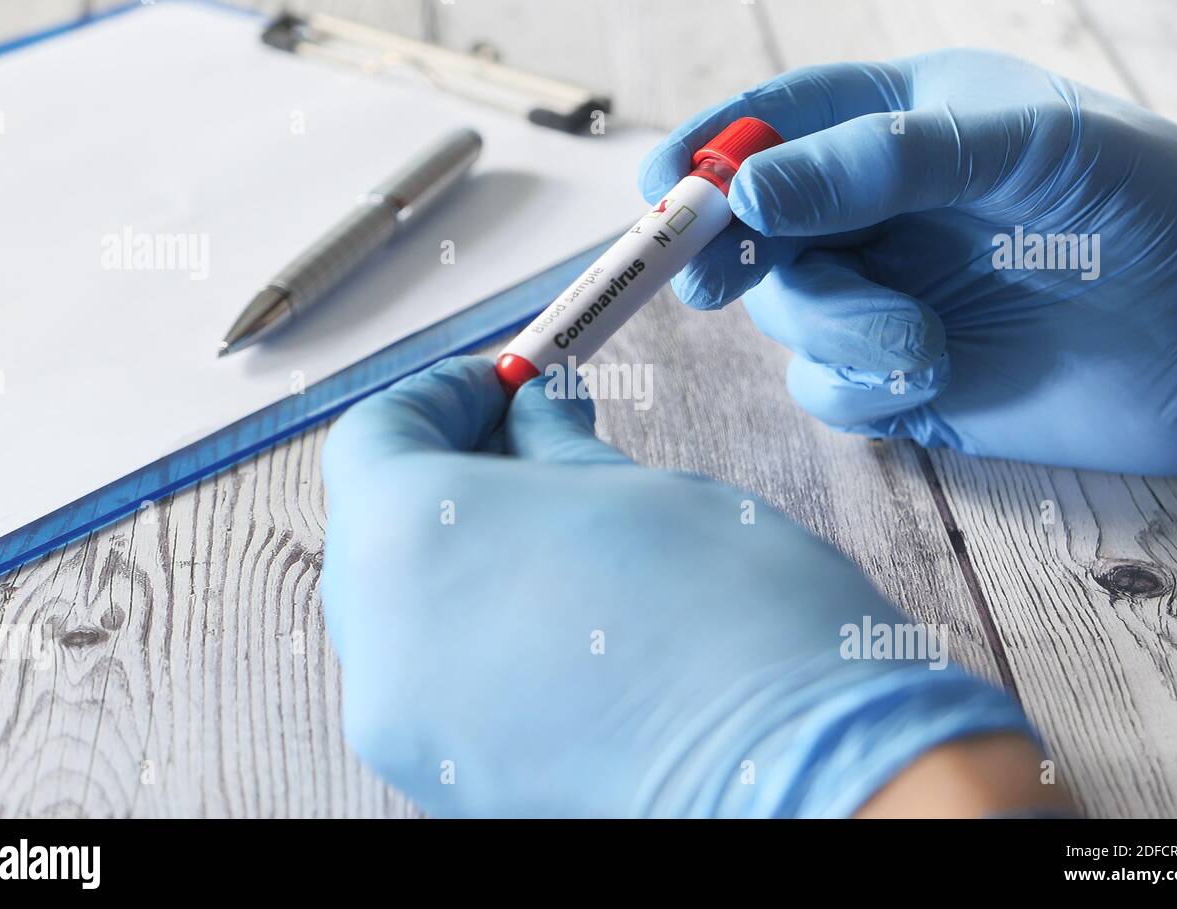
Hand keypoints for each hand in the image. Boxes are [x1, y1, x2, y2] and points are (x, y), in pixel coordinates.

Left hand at [319, 356, 1031, 816]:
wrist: (802, 781)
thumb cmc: (738, 628)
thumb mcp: (638, 491)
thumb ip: (552, 449)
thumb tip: (527, 423)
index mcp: (413, 541)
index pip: (374, 437)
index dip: (440, 396)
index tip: (502, 388)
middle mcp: (384, 644)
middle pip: (376, 526)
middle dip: (452, 473)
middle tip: (534, 444)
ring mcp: (411, 730)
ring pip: (405, 613)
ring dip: (465, 560)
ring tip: (559, 538)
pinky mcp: (452, 787)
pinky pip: (438, 684)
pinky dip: (478, 636)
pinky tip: (560, 619)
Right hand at [640, 49, 1176, 474]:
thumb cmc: (1161, 218)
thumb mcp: (1035, 152)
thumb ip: (890, 156)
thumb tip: (749, 190)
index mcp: (910, 121)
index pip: (784, 120)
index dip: (713, 149)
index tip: (660, 188)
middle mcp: (886, 209)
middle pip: (761, 225)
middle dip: (733, 251)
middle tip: (711, 282)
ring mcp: (889, 295)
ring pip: (789, 312)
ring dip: (832, 328)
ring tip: (917, 344)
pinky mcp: (901, 381)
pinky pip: (826, 387)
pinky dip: (858, 387)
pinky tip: (928, 380)